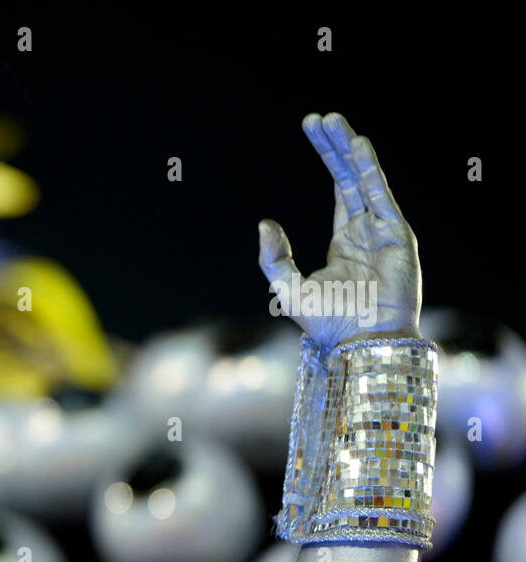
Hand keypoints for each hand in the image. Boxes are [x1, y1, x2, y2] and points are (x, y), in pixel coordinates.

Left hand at [259, 113, 421, 348]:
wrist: (359, 343)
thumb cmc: (328, 324)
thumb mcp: (288, 288)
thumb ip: (274, 257)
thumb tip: (263, 222)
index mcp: (346, 243)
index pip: (339, 189)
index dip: (327, 158)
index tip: (312, 129)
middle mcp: (368, 232)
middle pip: (350, 177)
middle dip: (335, 147)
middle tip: (320, 118)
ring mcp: (384, 232)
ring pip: (364, 180)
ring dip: (349, 150)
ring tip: (333, 122)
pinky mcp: (397, 236)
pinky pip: (380, 196)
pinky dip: (368, 171)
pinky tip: (356, 147)